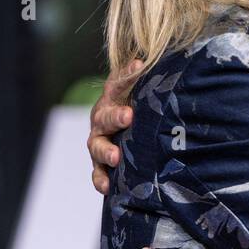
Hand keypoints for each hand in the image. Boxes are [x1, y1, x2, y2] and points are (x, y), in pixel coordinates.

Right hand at [88, 59, 141, 194]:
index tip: (140, 66)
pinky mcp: (101, 162)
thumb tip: (152, 62)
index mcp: (113, 96)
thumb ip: (148, 78)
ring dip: (105, 150)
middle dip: (115, 116)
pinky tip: (106, 186)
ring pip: (96, 145)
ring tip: (116, 156)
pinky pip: (97, 172)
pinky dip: (100, 179)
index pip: (118, 82)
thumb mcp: (146, 90)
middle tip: (129, 116)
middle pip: (104, 116)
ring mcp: (100, 140)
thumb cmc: (143, 105)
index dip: (127, 74)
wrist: (132, 126)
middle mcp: (102, 117)